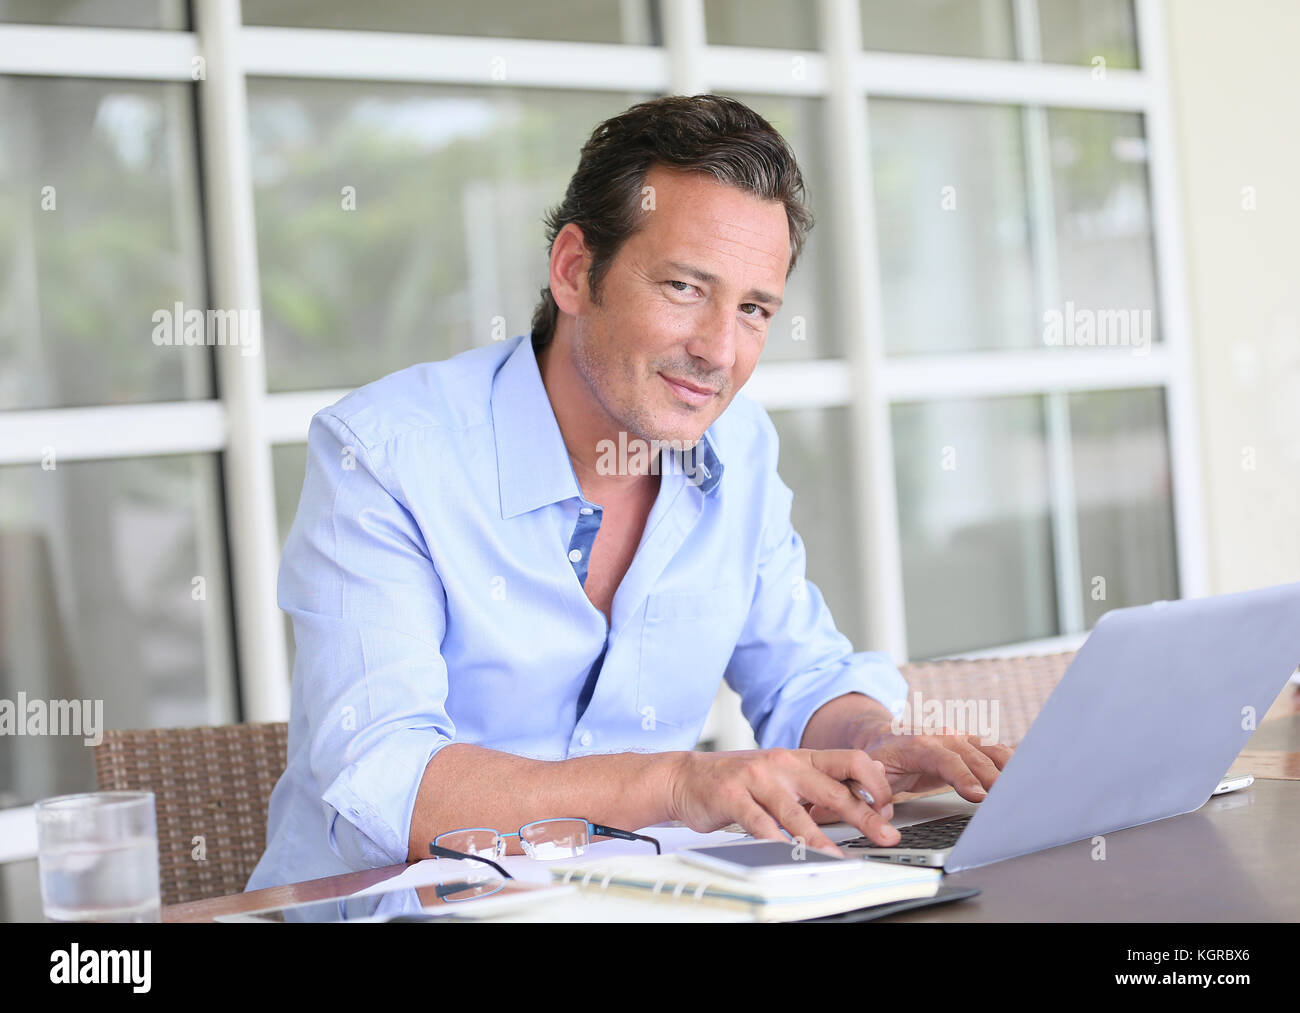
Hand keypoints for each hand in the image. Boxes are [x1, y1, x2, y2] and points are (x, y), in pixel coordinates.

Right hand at [667, 747, 900, 853]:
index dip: (875, 783)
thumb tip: (863, 794)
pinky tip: (788, 855)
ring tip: (839, 858)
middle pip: (833, 789)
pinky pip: (759, 824)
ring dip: (822, 840)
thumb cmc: (739, 780)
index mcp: (800, 757)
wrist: (686, 776)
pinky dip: (776, 843)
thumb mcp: (782, 775)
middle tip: (886, 835)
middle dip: (865, 816)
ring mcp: (757, 779)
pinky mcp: (733, 796)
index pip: (850, 760)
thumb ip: (816, 783)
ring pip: (798, 813)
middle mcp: (783, 764)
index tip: (889, 807)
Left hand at [858, 725, 1013, 801]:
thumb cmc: (877, 758)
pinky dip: (1011, 765)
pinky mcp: (970, 746)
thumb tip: (880, 805)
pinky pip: (994, 752)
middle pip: (973, 756)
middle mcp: (941, 736)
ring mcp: (958, 738)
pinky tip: (1027, 777)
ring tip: (1027, 790)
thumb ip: (872, 788)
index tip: (978, 796)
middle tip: (1010, 802)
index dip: (963, 776)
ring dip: (1008, 770)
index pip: (944, 758)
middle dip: (993, 779)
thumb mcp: (865, 773)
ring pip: (988, 751)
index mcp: (917, 743)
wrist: (881, 735)